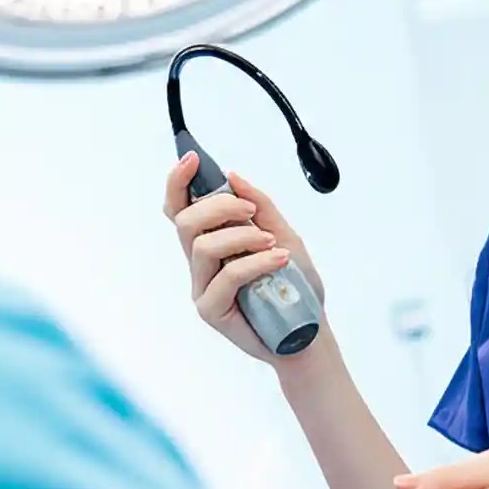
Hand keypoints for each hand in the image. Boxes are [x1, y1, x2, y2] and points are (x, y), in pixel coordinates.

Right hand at [164, 152, 325, 363]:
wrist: (310, 330)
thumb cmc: (295, 287)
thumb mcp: (283, 235)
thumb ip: (259, 207)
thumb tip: (233, 177)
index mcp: (212, 241)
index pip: (180, 208)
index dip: (178, 182)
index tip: (193, 159)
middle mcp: (200, 263)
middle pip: (185, 221)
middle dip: (220, 206)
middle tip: (251, 213)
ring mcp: (202, 287)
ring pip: (203, 246)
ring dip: (242, 236)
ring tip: (272, 244)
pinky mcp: (211, 310)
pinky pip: (226, 276)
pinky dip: (255, 262)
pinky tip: (278, 260)